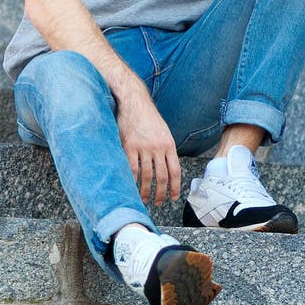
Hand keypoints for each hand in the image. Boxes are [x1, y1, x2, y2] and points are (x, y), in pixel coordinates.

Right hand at [116, 85, 180, 205]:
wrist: (134, 102)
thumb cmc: (149, 118)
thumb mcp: (164, 131)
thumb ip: (166, 149)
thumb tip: (167, 168)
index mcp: (169, 144)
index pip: (175, 171)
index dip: (175, 187)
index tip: (173, 197)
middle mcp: (157, 147)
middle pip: (162, 176)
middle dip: (161, 193)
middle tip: (158, 202)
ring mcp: (143, 147)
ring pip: (147, 176)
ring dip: (146, 191)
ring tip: (144, 199)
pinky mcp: (129, 146)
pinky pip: (132, 168)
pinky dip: (132, 181)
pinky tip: (132, 188)